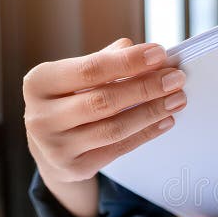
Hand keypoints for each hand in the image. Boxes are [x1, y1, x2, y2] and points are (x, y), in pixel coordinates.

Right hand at [23, 38, 187, 216]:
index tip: (159, 53)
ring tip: (177, 99)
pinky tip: (166, 120)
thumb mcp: (76, 77)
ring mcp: (56, 146)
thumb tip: (138, 49)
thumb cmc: (69, 101)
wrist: (50, 146)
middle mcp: (41, 116)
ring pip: (114, 128)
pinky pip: (119, 148)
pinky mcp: (75, 167)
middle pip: (104, 100)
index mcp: (40, 83)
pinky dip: (146, 133)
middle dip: (146, 88)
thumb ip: (105, 61)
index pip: (90, 69)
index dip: (128, 62)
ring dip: (151, 112)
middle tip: (176, 79)